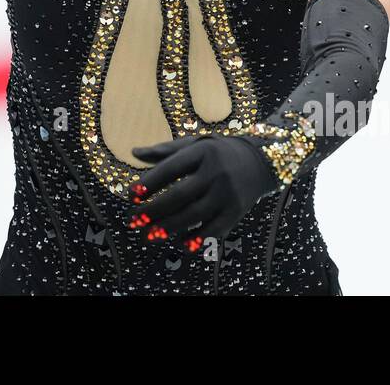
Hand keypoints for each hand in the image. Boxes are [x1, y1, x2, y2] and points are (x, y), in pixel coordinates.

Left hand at [126, 133, 276, 251]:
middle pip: (180, 194)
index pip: (171, 168)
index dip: (150, 182)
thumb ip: (164, 151)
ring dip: (170, 227)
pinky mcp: (236, 211)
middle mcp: (216, 172)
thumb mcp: (194, 145)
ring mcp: (227, 193)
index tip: (131, 195)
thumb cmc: (217, 153)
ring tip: (149, 236)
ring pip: (194, 214)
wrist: (259, 162)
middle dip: (155, 209)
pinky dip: (197, 238)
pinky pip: (215, 228)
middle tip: (134, 220)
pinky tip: (180, 244)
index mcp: (202, 152)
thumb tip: (134, 153)